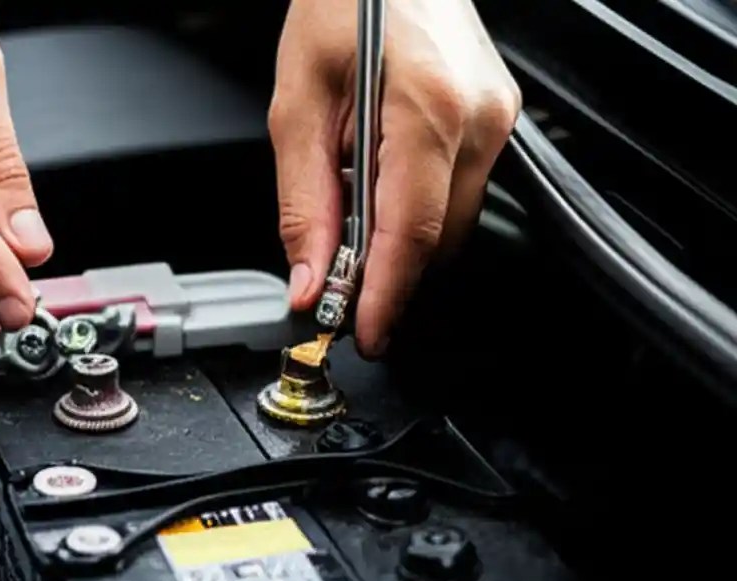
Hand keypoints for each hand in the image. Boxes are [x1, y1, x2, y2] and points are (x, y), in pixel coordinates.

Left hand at [270, 0, 520, 355]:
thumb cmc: (342, 3)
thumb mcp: (297, 102)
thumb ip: (303, 201)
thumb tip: (308, 278)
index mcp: (428, 107)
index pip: (410, 232)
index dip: (385, 296)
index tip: (363, 334)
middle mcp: (477, 115)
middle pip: (434, 238)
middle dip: (385, 273)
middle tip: (334, 286)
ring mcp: (495, 115)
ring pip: (450, 221)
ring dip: (396, 239)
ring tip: (348, 208)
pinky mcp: (495, 116)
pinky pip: (458, 190)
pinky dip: (414, 206)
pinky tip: (377, 181)